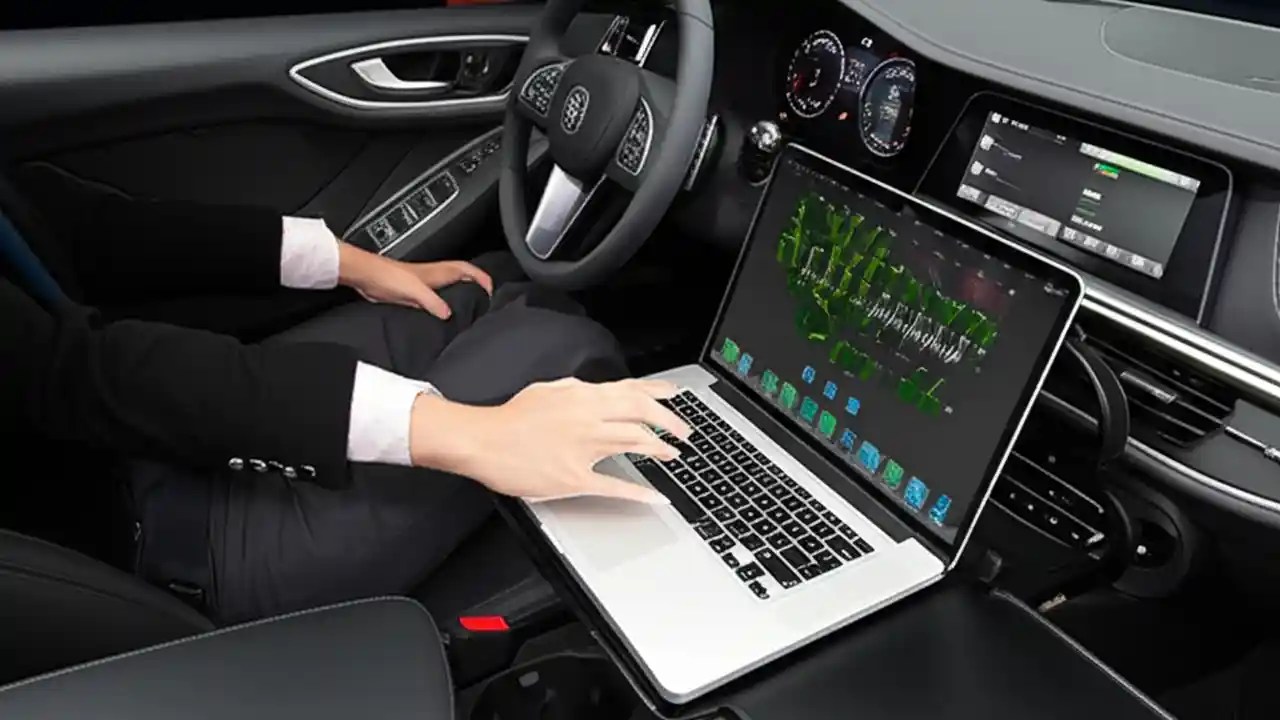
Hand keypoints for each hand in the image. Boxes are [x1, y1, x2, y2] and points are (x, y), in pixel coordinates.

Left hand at [338, 244, 492, 319]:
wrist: (364, 275)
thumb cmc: (385, 276)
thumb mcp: (413, 291)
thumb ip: (432, 302)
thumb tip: (448, 314)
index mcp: (436, 272)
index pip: (467, 270)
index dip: (481, 277)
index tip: (492, 290)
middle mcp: (431, 276)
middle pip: (461, 276)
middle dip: (476, 284)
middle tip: (485, 297)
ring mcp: (421, 284)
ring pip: (448, 287)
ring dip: (461, 293)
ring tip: (469, 306)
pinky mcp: (411, 293)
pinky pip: (434, 298)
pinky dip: (443, 304)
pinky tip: (440, 315)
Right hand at [409, 378, 692, 503]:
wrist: (483, 440)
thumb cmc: (509, 418)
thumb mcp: (546, 390)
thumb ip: (574, 389)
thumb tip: (591, 388)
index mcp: (581, 396)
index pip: (631, 391)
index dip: (658, 395)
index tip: (675, 397)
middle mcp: (588, 418)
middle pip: (641, 416)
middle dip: (668, 423)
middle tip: (683, 432)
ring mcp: (584, 448)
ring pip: (634, 443)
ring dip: (659, 450)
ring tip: (672, 455)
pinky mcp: (575, 477)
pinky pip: (615, 485)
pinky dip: (639, 493)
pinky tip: (655, 497)